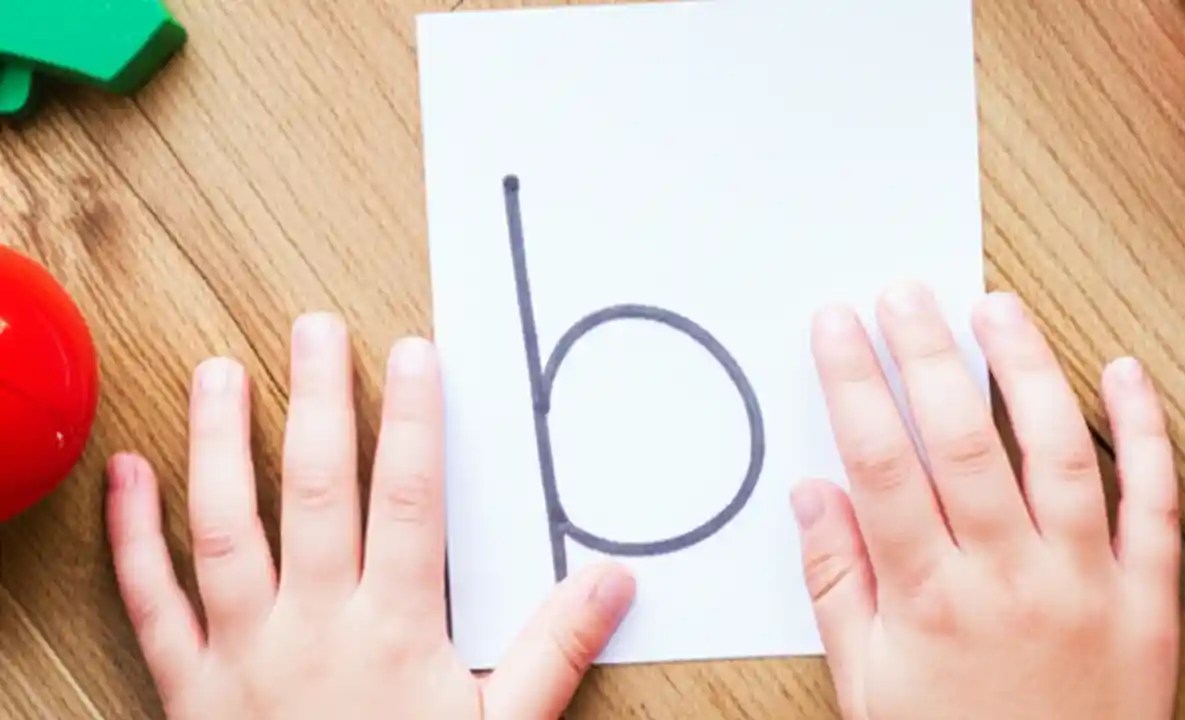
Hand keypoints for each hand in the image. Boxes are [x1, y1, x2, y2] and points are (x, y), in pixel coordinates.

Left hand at [106, 314, 635, 719]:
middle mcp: (313, 627)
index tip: (414, 356)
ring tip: (217, 373)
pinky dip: (131, 536)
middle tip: (314, 329)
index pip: (407, 501)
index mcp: (395, 632)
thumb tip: (612, 583)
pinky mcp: (187, 687)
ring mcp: (241, 654)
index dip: (412, 421)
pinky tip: (127, 474)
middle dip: (316, 401)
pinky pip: (149, 603)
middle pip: (313, 492)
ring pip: (224, 529)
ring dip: (218, 444)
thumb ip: (556, 653)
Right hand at [795, 284, 1179, 718]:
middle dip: (926, 353)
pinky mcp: (1145, 596)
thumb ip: (835, 583)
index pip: (880, 462)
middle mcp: (1008, 576)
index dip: (855, 383)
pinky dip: (1143, 432)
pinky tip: (1120, 373)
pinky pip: (1153, 501)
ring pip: (1055, 449)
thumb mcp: (864, 685)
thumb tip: (812, 495)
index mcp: (929, 598)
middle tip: (904, 293)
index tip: (837, 327)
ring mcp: (1084, 580)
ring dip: (1024, 368)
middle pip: (960, 438)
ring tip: (995, 308)